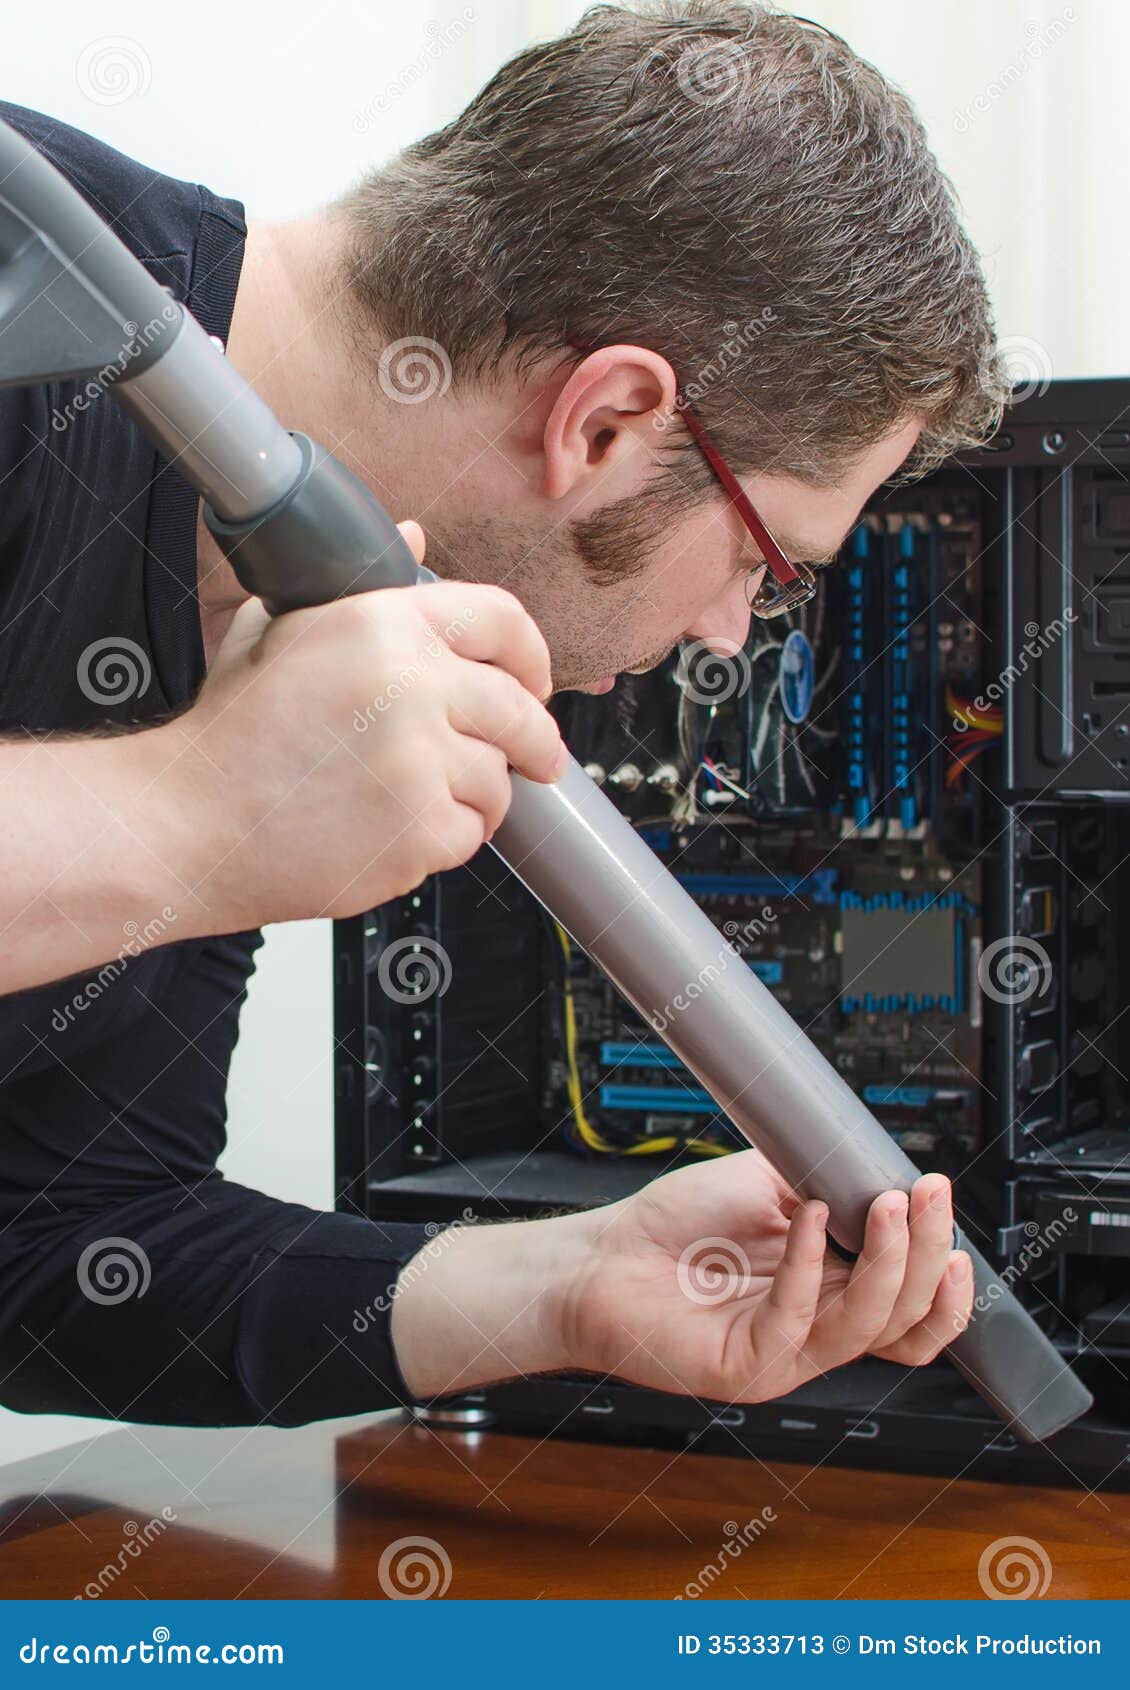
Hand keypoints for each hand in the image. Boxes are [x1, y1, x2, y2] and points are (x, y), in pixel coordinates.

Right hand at [142, 523, 567, 930]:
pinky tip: (398, 831)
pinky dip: (446, 840)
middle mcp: (410, 683)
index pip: (502, 619)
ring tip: (419, 798)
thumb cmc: (232, 735)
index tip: (535, 684)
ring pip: (497, 780)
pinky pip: (471, 835)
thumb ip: (360, 585)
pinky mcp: (419, 829)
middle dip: (535, 741)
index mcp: (381, 622)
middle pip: (519, 710)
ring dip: (474, 795)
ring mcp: (419, 760)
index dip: (531, 656)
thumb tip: (415, 540)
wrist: (190, 822)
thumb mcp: (283, 630)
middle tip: (536, 760)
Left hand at [389, 1150, 973, 1403]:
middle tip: (927, 1195)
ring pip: (867, 1326)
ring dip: (889, 1262)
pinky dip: (811, 1265)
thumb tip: (873, 1158)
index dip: (942, 1269)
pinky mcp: (745, 1367)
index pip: (913, 1306)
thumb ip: (822, 1177)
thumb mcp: (763, 1185)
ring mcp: (784, 1356)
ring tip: (887, 1204)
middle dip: (928, 1253)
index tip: (941, 1201)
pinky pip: (797, 1320)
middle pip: (906, 1318)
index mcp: (831, 1295)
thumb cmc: (672, 1228)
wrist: (599, 1257)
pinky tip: (811, 1219)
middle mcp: (815, 1331)